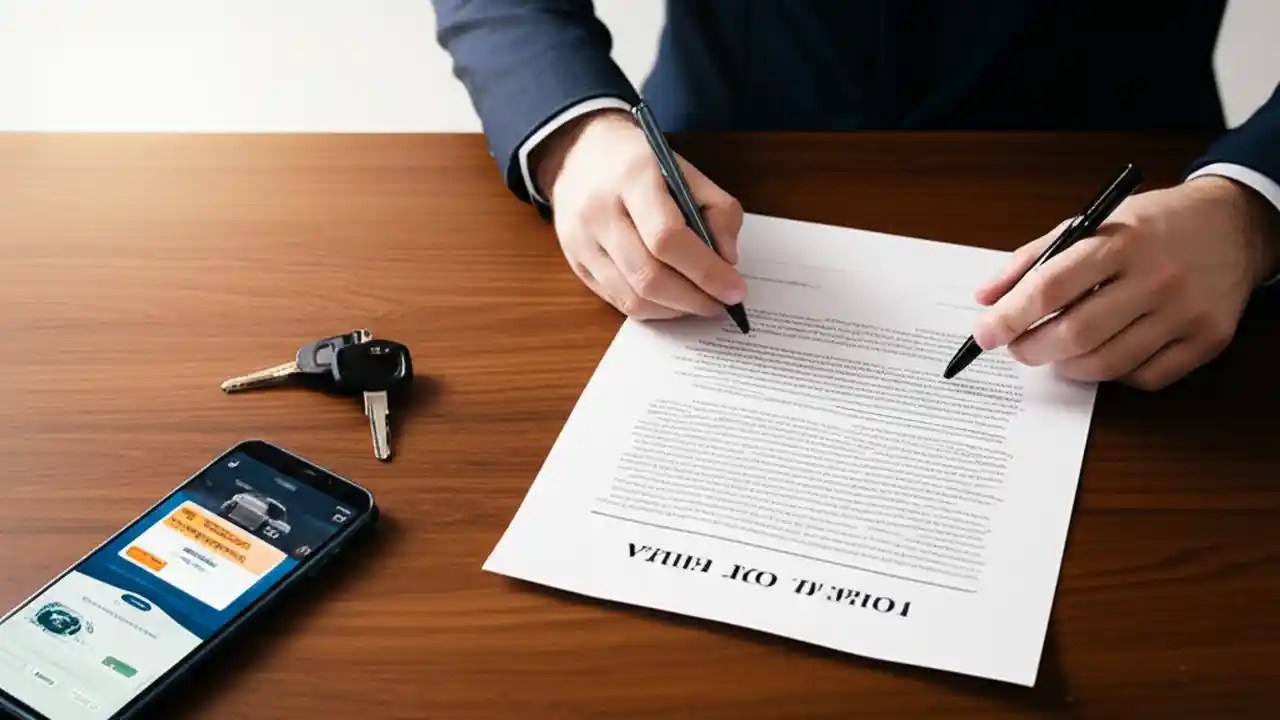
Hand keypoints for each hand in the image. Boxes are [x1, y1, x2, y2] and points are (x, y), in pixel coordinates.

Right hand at [531, 109, 746, 318]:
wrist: (578, 152)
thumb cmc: (638, 161)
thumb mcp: (685, 169)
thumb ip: (718, 210)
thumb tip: (726, 262)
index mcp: (632, 178)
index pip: (668, 237)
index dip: (706, 271)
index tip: (735, 289)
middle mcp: (599, 212)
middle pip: (649, 276)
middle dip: (693, 299)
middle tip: (720, 304)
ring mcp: (581, 241)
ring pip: (632, 297)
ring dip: (674, 310)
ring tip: (699, 303)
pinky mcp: (574, 262)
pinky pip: (617, 301)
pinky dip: (652, 309)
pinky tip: (671, 301)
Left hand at [972, 176, 1279, 389]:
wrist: (1232, 225)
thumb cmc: (1150, 227)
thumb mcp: (1090, 224)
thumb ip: (1032, 259)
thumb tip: (986, 298)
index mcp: (1120, 242)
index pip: (1051, 287)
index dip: (1010, 316)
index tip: (985, 334)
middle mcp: (1156, 277)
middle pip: (1076, 333)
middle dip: (1032, 349)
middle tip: (1018, 348)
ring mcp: (1186, 312)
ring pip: (1107, 363)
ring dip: (1068, 366)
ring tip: (1056, 352)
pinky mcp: (1208, 340)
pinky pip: (1145, 377)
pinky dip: (1114, 374)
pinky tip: (1105, 353)